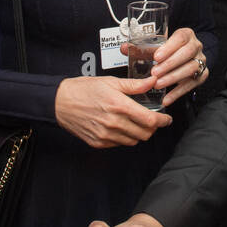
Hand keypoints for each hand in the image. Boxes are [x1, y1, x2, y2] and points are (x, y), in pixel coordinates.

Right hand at [55, 77, 171, 148]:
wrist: (60, 102)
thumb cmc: (83, 89)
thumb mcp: (110, 82)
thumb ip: (134, 85)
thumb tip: (152, 81)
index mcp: (119, 105)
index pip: (150, 120)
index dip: (162, 121)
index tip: (166, 119)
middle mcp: (113, 123)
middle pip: (145, 133)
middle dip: (152, 128)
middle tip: (151, 120)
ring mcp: (105, 135)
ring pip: (134, 141)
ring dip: (139, 133)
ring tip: (135, 122)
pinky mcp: (98, 142)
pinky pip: (119, 144)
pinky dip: (124, 137)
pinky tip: (120, 127)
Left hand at [126, 26, 206, 107]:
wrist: (187, 56)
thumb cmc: (170, 50)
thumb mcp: (157, 46)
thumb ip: (142, 48)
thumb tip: (124, 48)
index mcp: (186, 35)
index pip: (180, 38)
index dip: (169, 47)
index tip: (156, 57)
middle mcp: (196, 46)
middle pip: (187, 53)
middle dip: (170, 64)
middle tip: (155, 73)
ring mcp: (201, 60)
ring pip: (191, 68)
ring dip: (173, 77)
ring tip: (158, 84)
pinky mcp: (202, 75)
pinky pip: (192, 84)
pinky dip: (178, 92)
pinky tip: (167, 98)